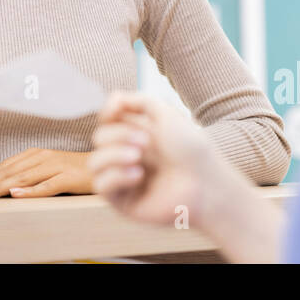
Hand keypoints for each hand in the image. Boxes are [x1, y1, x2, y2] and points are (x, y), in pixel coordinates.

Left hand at [0, 149, 92, 198]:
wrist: (111, 165)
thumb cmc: (77, 172)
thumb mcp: (49, 172)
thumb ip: (29, 176)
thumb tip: (5, 189)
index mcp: (35, 155)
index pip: (3, 167)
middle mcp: (42, 157)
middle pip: (8, 172)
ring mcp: (56, 166)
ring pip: (22, 178)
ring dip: (0, 187)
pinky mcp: (69, 177)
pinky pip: (47, 185)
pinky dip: (30, 190)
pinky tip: (15, 194)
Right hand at [89, 91, 221, 226]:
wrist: (206, 183)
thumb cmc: (192, 150)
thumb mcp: (166, 114)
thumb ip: (138, 100)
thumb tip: (113, 98)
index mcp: (138, 134)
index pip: (106, 120)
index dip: (107, 112)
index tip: (117, 108)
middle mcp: (128, 155)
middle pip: (99, 138)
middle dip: (118, 135)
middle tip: (145, 141)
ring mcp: (123, 179)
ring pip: (93, 163)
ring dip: (113, 155)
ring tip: (138, 157)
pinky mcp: (122, 201)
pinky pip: (101, 185)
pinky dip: (116, 176)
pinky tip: (138, 175)